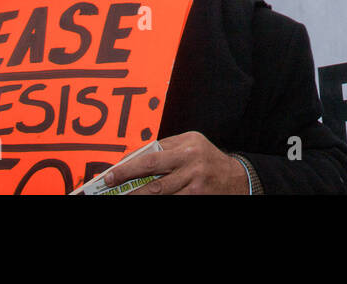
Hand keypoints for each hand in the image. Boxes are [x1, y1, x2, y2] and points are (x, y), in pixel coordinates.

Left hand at [103, 132, 250, 194]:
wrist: (237, 178)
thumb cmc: (207, 159)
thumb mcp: (191, 144)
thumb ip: (166, 148)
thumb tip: (133, 159)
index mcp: (187, 145)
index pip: (151, 155)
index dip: (128, 166)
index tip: (111, 173)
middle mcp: (192, 162)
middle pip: (153, 174)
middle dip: (128, 181)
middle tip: (109, 186)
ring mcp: (195, 182)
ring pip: (159, 193)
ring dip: (138, 196)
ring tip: (124, 198)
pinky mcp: (197, 197)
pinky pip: (172, 201)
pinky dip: (156, 201)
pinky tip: (146, 201)